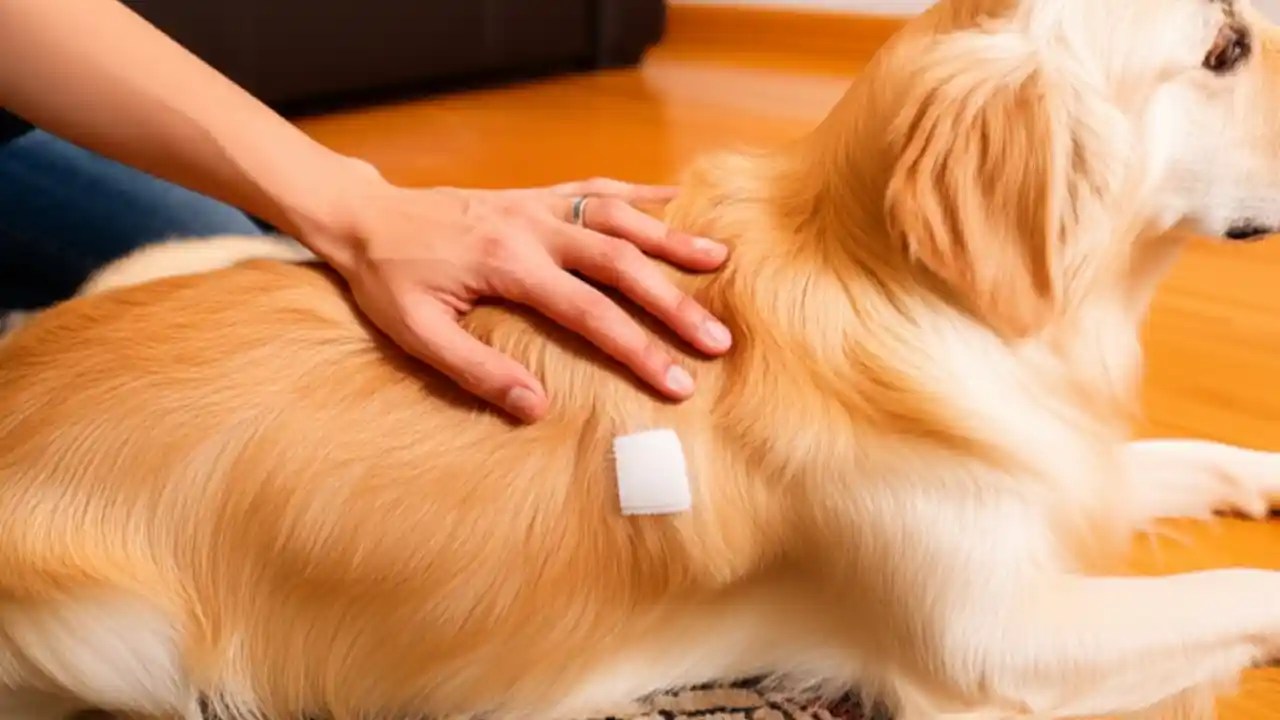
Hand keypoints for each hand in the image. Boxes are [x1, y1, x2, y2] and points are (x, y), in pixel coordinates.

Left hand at [304, 175, 731, 421]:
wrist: (364, 218)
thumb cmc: (388, 280)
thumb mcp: (417, 334)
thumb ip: (476, 370)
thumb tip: (537, 409)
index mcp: (508, 265)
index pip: (589, 313)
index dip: (638, 349)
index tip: (677, 381)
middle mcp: (533, 227)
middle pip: (620, 262)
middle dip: (673, 302)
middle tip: (718, 338)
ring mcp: (538, 204)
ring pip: (619, 216)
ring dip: (671, 238)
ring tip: (721, 261)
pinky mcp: (536, 194)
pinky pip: (598, 186)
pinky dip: (641, 192)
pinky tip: (676, 200)